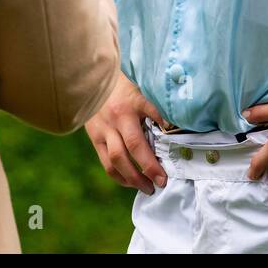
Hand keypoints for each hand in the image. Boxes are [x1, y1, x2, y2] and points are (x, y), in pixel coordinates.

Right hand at [85, 74, 169, 194]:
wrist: (90, 79)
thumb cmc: (122, 83)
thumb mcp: (142, 87)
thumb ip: (156, 105)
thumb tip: (176, 124)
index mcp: (133, 101)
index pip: (155, 116)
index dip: (167, 132)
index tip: (177, 148)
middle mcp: (118, 116)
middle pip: (134, 146)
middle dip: (149, 168)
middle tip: (162, 181)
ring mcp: (104, 128)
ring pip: (117, 159)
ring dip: (133, 178)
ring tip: (147, 188)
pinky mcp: (94, 136)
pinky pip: (106, 162)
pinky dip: (119, 176)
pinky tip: (130, 182)